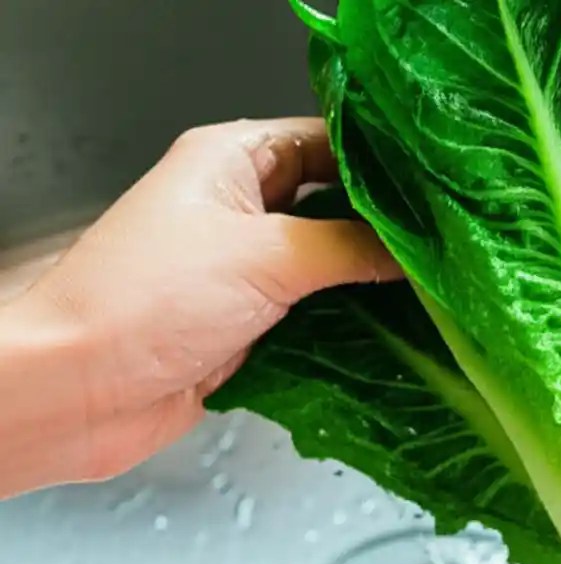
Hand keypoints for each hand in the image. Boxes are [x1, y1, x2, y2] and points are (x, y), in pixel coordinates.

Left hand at [0, 118, 399, 494]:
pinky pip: (317, 313)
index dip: (383, 163)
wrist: (78, 391)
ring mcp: (244, 267)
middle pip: (335, 204)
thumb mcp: (265, 256)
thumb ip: (351, 247)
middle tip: (449, 242)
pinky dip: (352, 322)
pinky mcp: (249, 322)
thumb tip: (416, 251)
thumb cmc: (144, 301)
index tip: (439, 188)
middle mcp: (238, 207)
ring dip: (372, 280)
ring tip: (437, 287)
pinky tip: (398, 329)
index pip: (327, 142)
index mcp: (231, 160)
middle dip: (387, 227)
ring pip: (330, 263)